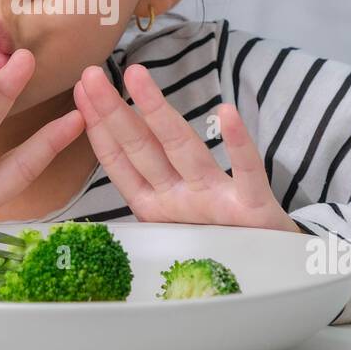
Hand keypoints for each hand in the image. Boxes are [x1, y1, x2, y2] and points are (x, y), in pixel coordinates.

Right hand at [72, 63, 301, 232]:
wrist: (270, 274)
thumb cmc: (219, 237)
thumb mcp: (175, 217)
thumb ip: (150, 184)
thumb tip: (114, 143)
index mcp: (155, 208)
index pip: (120, 162)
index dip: (100, 127)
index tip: (81, 92)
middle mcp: (178, 204)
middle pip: (143, 150)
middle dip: (114, 112)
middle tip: (90, 75)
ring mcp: (214, 204)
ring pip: (182, 150)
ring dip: (156, 111)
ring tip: (135, 75)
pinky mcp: (253, 209)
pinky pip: (247, 172)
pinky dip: (237, 143)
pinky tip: (226, 111)